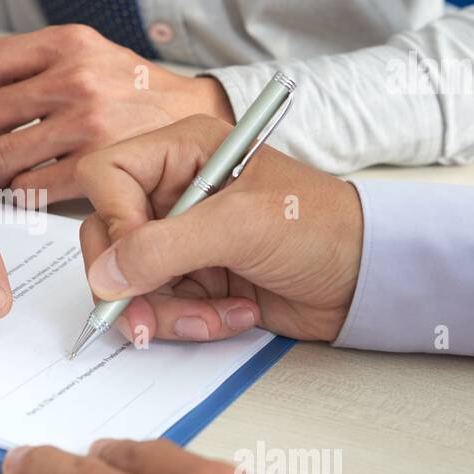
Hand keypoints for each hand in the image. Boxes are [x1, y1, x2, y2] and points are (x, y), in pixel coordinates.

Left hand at [0, 24, 233, 203]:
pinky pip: (35, 185)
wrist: (195, 116)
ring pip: (4, 155)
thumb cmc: (134, 90)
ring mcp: (87, 122)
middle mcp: (75, 77)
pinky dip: (20, 193)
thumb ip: (37, 65)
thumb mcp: (89, 53)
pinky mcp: (99, 163)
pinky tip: (20, 191)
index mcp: (67, 43)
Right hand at [77, 114, 362, 343]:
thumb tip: (106, 275)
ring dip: (165, 311)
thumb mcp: (240, 227)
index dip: (112, 221)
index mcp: (182, 152)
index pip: (107, 176)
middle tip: (143, 319)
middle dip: (128, 284)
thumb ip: (164, 248)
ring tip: (216, 316)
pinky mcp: (193, 278)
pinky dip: (190, 321)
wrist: (367, 278)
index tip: (133, 260)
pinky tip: (235, 314)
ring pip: (128, 281)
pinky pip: (159, 306)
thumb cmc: (321, 228)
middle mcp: (174, 191)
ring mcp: (181, 238)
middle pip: (107, 236)